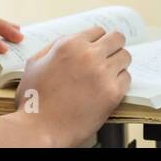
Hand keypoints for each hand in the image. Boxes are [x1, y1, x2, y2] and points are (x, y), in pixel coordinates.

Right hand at [12, 26, 131, 145]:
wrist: (39, 129)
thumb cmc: (33, 100)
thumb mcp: (34, 64)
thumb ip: (53, 47)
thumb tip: (69, 40)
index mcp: (70, 45)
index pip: (98, 31)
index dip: (98, 40)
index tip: (98, 48)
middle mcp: (89, 55)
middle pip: (117, 38)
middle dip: (113, 46)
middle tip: (109, 57)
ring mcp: (102, 73)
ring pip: (125, 57)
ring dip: (118, 64)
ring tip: (108, 74)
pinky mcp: (112, 93)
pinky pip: (127, 78)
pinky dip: (120, 82)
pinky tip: (108, 88)